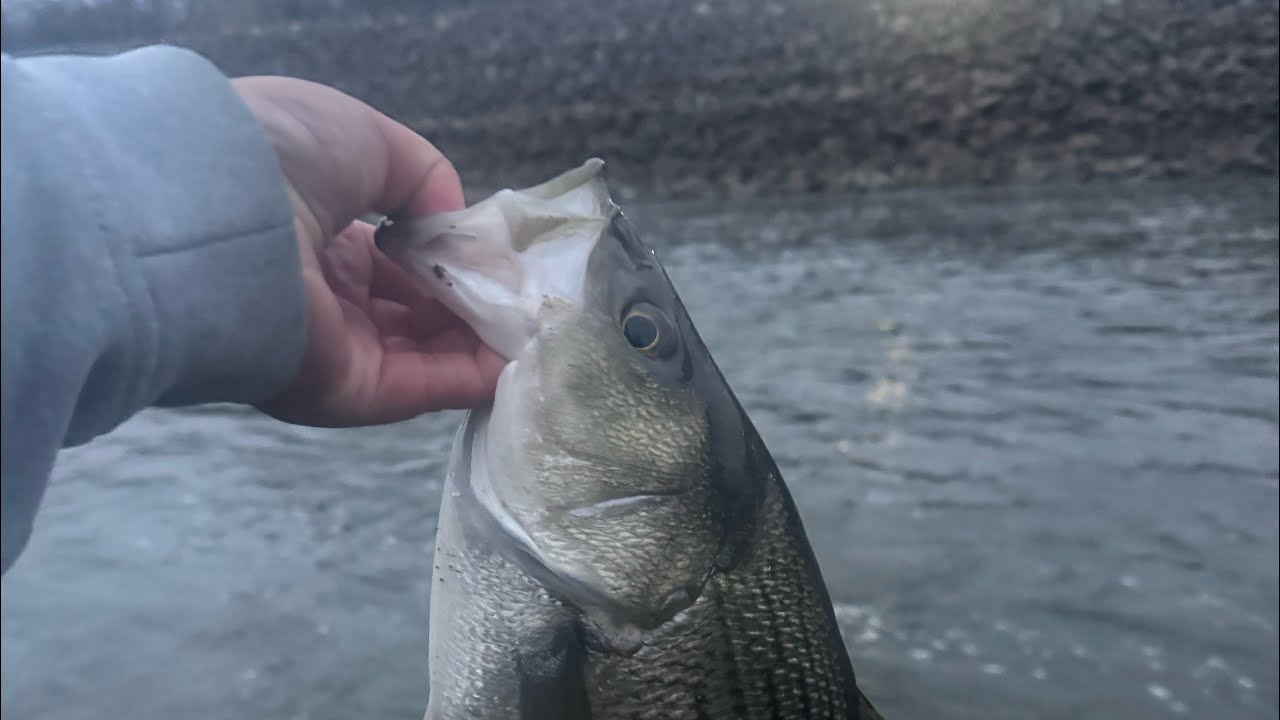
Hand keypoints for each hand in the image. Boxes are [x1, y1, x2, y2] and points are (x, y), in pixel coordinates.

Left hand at [231, 76, 504, 426]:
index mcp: (317, 235)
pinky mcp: (345, 392)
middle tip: (530, 292)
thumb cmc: (282, 158)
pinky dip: (472, 375)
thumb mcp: (364, 138)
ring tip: (537, 322)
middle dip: (475, 301)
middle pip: (416, 311)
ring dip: (484, 340)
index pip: (396, 258)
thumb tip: (454, 226)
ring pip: (425, 353)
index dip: (450, 256)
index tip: (500, 253)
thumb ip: (421, 177)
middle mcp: (324, 296)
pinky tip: (517, 355)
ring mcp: (333, 348)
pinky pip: (422, 387)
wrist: (217, 214)